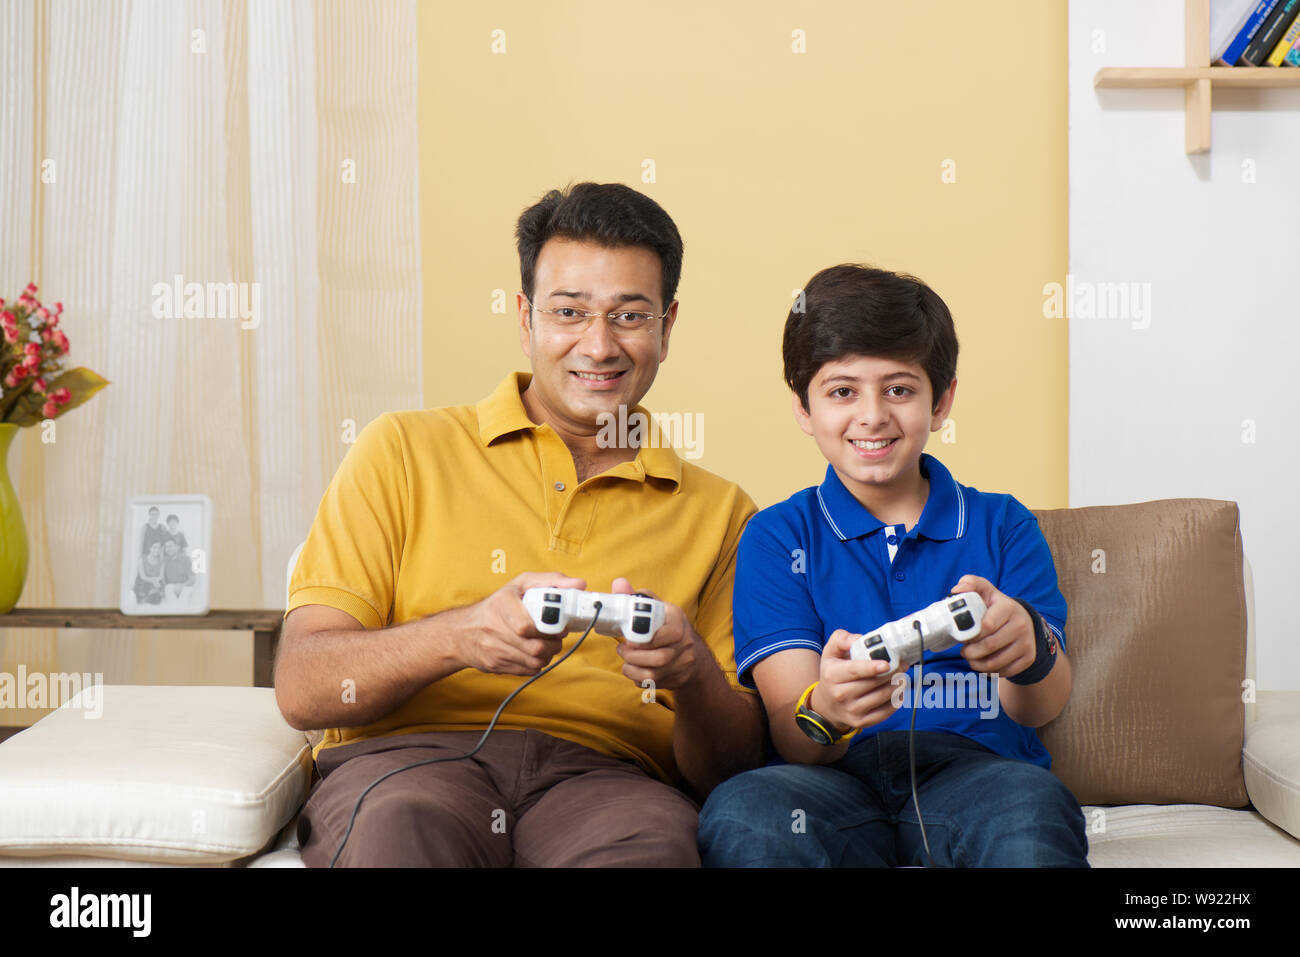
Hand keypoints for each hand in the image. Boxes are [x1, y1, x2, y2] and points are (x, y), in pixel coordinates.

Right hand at [458, 572, 586, 675]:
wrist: (463, 631)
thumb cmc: (497, 605)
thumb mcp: (521, 584)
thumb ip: (552, 581)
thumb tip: (579, 584)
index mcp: (501, 605)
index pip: (526, 626)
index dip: (548, 629)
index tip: (557, 626)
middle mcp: (494, 629)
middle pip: (535, 647)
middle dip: (553, 644)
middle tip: (556, 636)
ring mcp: (494, 650)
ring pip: (534, 661)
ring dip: (547, 655)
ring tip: (547, 644)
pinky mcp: (496, 665)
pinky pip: (526, 670)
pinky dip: (536, 664)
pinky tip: (534, 653)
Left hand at [609, 578, 704, 692]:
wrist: (693, 656)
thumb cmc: (668, 627)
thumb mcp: (657, 608)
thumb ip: (637, 597)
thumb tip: (618, 583)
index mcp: (678, 621)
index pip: (669, 632)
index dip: (646, 639)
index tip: (629, 638)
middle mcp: (684, 643)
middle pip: (660, 657)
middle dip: (633, 656)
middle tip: (622, 649)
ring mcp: (681, 664)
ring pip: (654, 673)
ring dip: (632, 668)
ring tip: (625, 659)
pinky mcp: (675, 679)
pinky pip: (652, 684)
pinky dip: (637, 678)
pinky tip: (634, 669)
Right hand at [810, 629, 902, 731]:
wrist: (826, 704)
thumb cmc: (833, 674)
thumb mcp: (830, 653)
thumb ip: (841, 639)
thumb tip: (857, 639)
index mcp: (833, 675)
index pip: (855, 671)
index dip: (872, 668)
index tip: (886, 664)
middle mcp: (840, 694)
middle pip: (872, 683)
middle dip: (892, 673)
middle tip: (902, 665)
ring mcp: (851, 710)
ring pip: (881, 697)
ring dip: (896, 686)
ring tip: (902, 676)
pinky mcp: (861, 722)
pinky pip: (884, 712)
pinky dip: (895, 701)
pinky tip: (898, 692)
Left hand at [950, 575, 1036, 677]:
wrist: (1023, 621)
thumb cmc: (997, 607)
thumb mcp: (985, 590)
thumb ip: (970, 583)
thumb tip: (957, 590)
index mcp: (1008, 608)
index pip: (987, 625)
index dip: (970, 634)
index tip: (963, 635)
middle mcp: (1021, 625)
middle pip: (989, 646)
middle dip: (970, 652)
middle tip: (963, 650)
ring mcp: (1027, 643)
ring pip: (995, 662)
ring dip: (977, 664)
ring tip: (970, 658)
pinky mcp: (1029, 658)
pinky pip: (1004, 671)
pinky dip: (989, 671)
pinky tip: (983, 663)